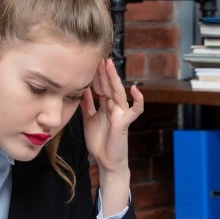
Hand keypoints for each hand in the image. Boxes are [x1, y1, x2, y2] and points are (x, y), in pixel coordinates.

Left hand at [81, 59, 143, 210]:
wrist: (105, 161)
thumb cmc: (99, 141)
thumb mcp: (88, 119)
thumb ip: (87, 105)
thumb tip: (82, 89)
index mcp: (105, 105)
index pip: (100, 86)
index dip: (95, 75)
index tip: (88, 62)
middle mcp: (114, 107)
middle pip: (108, 86)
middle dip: (103, 72)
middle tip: (98, 57)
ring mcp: (121, 113)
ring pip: (118, 93)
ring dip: (114, 78)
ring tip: (109, 64)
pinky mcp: (125, 122)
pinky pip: (135, 110)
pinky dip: (138, 100)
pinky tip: (135, 89)